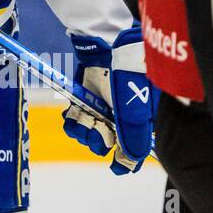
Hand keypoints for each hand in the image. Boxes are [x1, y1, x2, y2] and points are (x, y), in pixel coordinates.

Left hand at [62, 26, 153, 173]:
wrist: (109, 46)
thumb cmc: (129, 77)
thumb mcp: (135, 112)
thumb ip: (134, 139)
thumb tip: (130, 165)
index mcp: (141, 122)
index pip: (133, 150)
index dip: (124, 160)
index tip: (116, 165)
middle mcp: (122, 118)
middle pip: (106, 143)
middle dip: (98, 139)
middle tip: (96, 126)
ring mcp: (103, 109)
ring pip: (88, 132)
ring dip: (82, 129)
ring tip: (83, 118)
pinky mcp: (86, 99)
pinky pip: (75, 119)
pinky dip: (71, 120)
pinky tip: (71, 115)